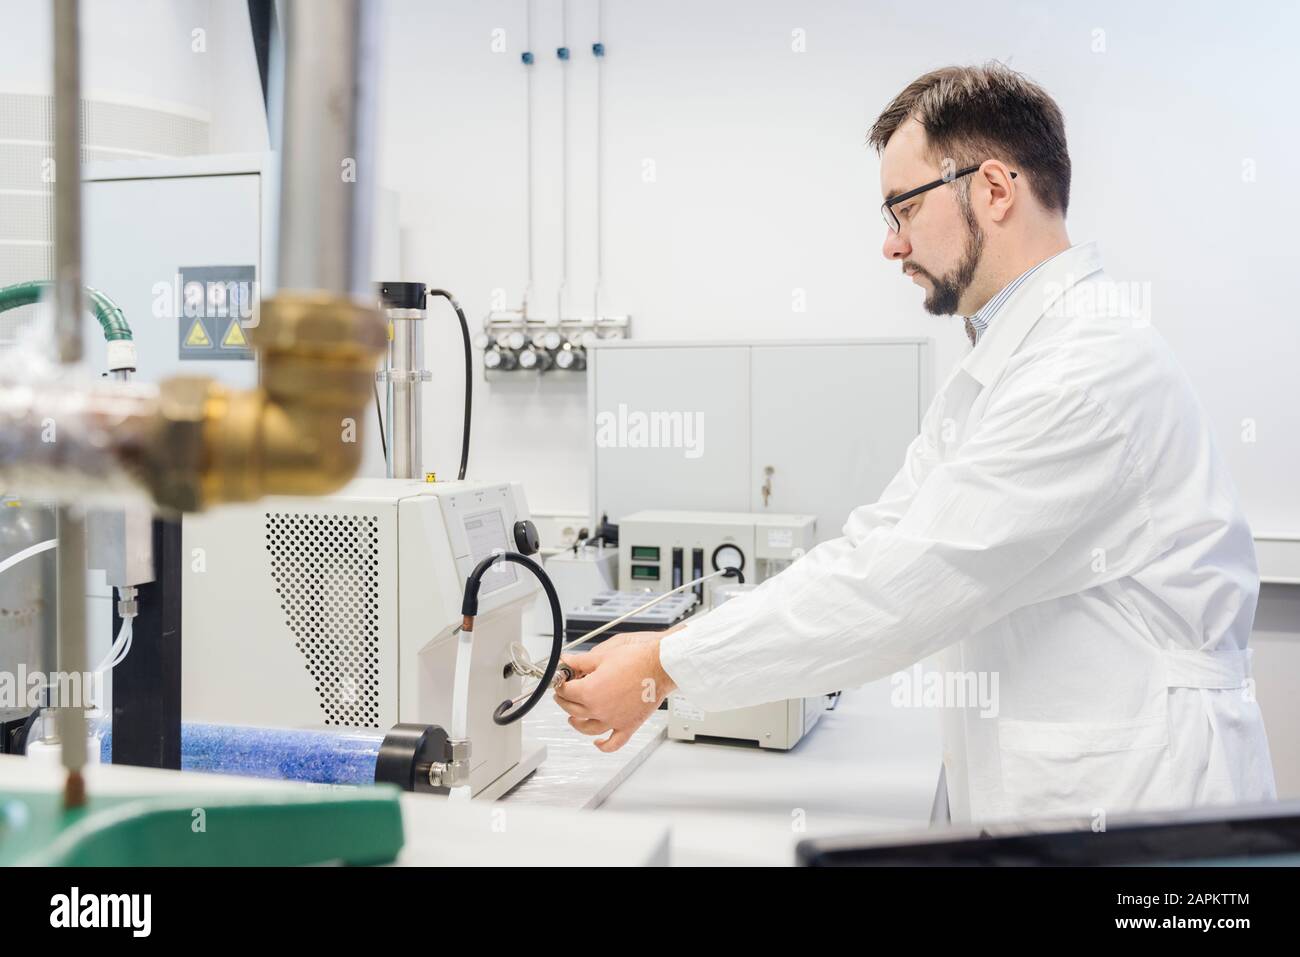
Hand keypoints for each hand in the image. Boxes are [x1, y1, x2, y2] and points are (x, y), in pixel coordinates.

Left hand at [556, 631, 677, 751]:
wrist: (661, 665)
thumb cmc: (637, 658)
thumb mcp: (603, 655)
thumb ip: (580, 661)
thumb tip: (567, 661)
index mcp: (589, 691)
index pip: (565, 691)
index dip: (560, 684)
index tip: (561, 680)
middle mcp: (599, 709)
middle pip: (573, 709)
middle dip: (564, 700)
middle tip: (563, 693)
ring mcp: (614, 720)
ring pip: (588, 728)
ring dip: (577, 723)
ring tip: (572, 717)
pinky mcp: (629, 725)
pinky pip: (614, 743)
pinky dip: (604, 746)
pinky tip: (598, 744)